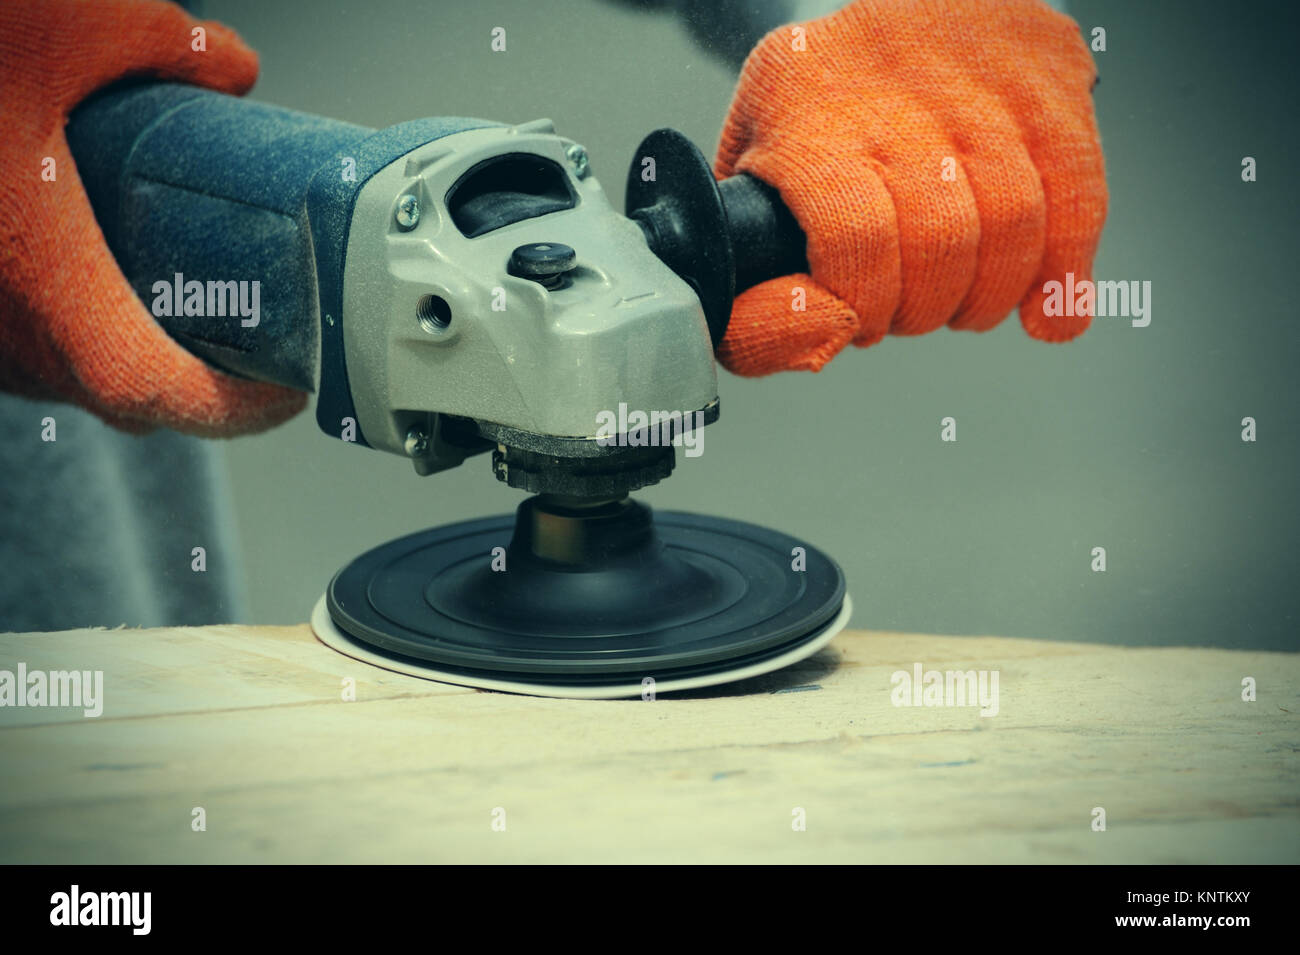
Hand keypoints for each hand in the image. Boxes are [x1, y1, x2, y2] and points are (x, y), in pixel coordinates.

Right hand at [0, 0, 305, 434]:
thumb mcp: (68, 29)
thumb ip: (167, 48)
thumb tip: (231, 66)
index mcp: (48, 295)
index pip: (165, 398)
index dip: (240, 411)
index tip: (287, 391)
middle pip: (121, 398)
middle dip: (196, 386)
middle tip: (253, 346)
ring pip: (60, 377)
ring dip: (127, 358)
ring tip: (188, 313)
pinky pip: (13, 346)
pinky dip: (64, 328)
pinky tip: (87, 276)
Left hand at [714, 0, 1107, 375]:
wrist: (894, 3)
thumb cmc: (815, 109)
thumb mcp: (749, 174)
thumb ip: (755, 277)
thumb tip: (816, 343)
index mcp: (811, 117)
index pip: (855, 235)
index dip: (865, 304)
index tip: (858, 322)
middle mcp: (899, 90)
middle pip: (940, 238)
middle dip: (923, 307)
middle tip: (907, 313)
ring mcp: (982, 85)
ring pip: (1013, 222)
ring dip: (987, 295)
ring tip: (959, 303)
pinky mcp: (1049, 85)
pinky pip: (1078, 197)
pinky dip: (1065, 271)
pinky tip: (1045, 309)